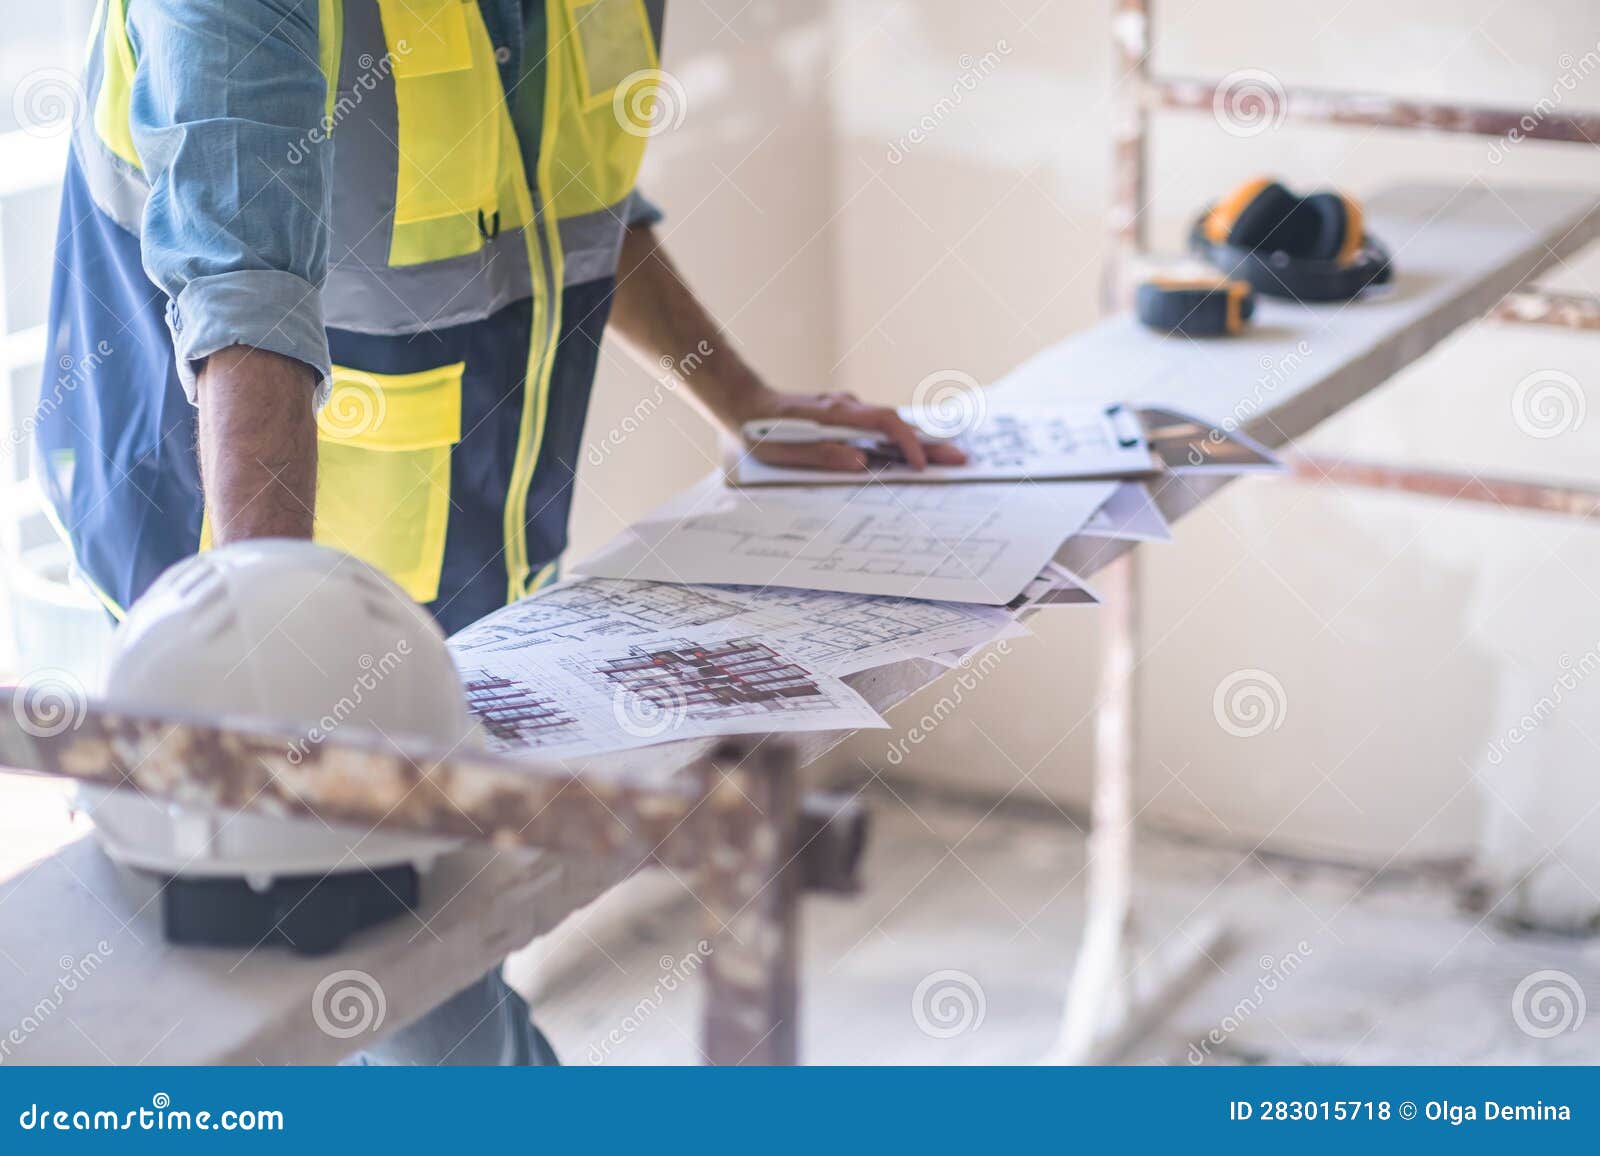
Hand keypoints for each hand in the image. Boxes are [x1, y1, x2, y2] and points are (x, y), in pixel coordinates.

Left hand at [741, 390, 968, 471]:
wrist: (742, 403)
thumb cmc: (762, 431)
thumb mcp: (786, 451)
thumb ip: (825, 456)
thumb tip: (861, 464)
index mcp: (836, 414)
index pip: (885, 424)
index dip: (907, 444)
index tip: (923, 466)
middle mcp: (846, 407)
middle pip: (896, 423)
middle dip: (929, 443)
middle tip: (961, 459)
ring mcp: (846, 410)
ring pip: (888, 425)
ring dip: (916, 442)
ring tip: (946, 459)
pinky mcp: (842, 416)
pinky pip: (875, 428)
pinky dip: (896, 440)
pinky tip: (911, 453)